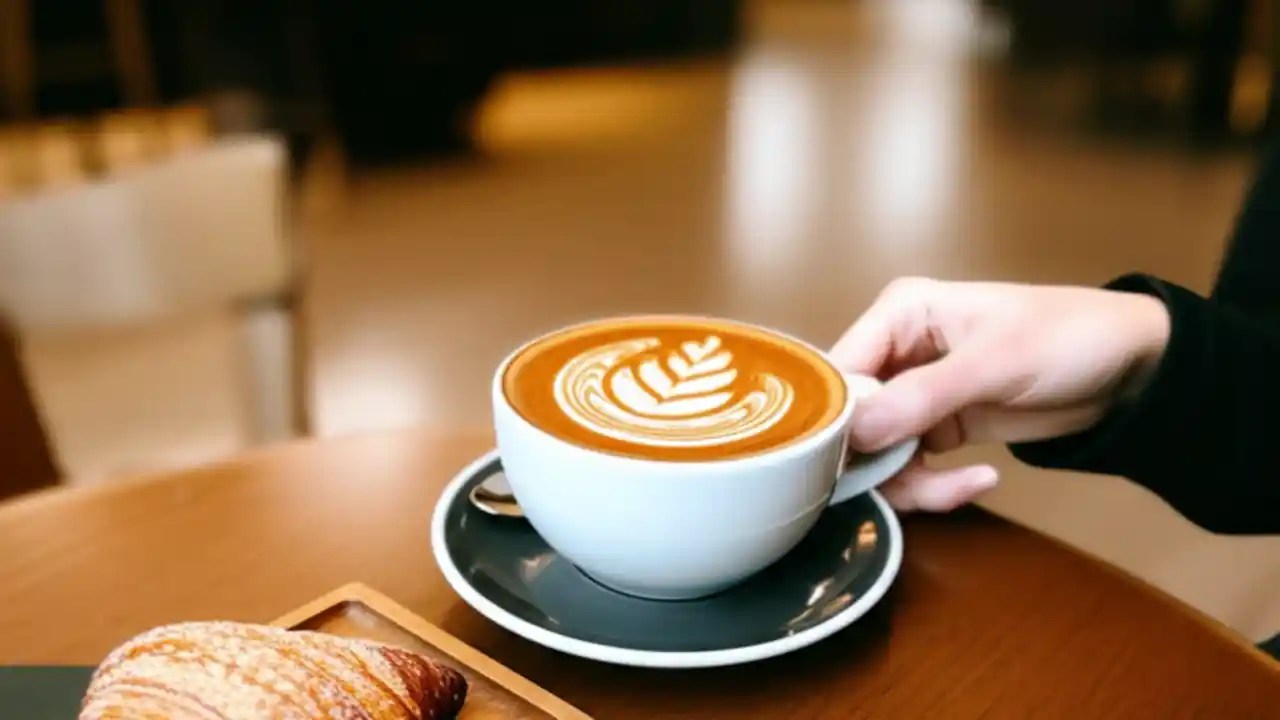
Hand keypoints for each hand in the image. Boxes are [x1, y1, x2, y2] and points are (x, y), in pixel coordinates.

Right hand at [831, 277, 1170, 511]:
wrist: (1134, 369)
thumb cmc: (1067, 340)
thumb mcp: (995, 363)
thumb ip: (922, 396)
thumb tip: (855, 433)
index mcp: (899, 315)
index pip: (838, 370)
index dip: (837, 419)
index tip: (853, 463)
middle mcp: (897, 351)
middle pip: (851, 419)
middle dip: (878, 461)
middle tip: (914, 487)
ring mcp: (916, 392)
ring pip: (876, 452)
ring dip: (910, 483)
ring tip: (963, 488)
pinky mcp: (938, 427)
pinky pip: (909, 466)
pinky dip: (934, 486)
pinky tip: (980, 481)